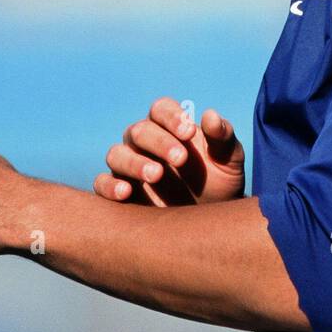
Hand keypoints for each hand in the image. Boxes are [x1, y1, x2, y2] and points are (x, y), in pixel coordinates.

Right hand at [93, 97, 244, 206]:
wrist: (211, 221)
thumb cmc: (220, 182)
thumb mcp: (229, 160)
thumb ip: (223, 137)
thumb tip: (210, 116)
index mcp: (169, 128)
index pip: (160, 109)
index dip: (172, 117)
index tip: (190, 132)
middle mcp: (144, 144)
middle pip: (139, 131)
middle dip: (159, 142)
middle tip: (181, 159)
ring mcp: (129, 168)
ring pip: (117, 154)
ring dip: (134, 162)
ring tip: (157, 175)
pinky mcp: (120, 193)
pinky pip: (102, 183)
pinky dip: (109, 186)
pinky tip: (126, 193)